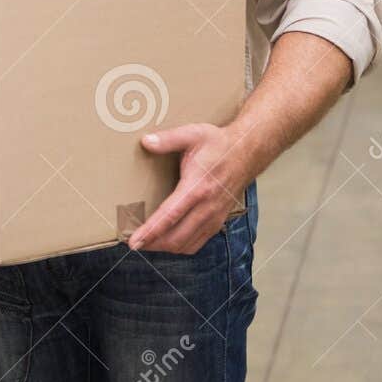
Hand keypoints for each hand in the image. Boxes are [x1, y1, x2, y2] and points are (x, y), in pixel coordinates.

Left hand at [128, 123, 258, 253]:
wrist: (247, 153)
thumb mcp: (193, 134)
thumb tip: (145, 142)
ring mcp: (214, 217)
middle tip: (133, 244)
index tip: (134, 241)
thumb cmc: (218, 144)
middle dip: (153, 244)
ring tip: (147, 243)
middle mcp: (207, 207)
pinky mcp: (218, 221)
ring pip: (187, 244)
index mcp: (197, 187)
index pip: (170, 216)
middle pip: (177, 237)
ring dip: (166, 247)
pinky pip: (198, 242)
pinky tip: (168, 241)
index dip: (151, 231)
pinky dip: (181, 246)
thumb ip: (168, 139)